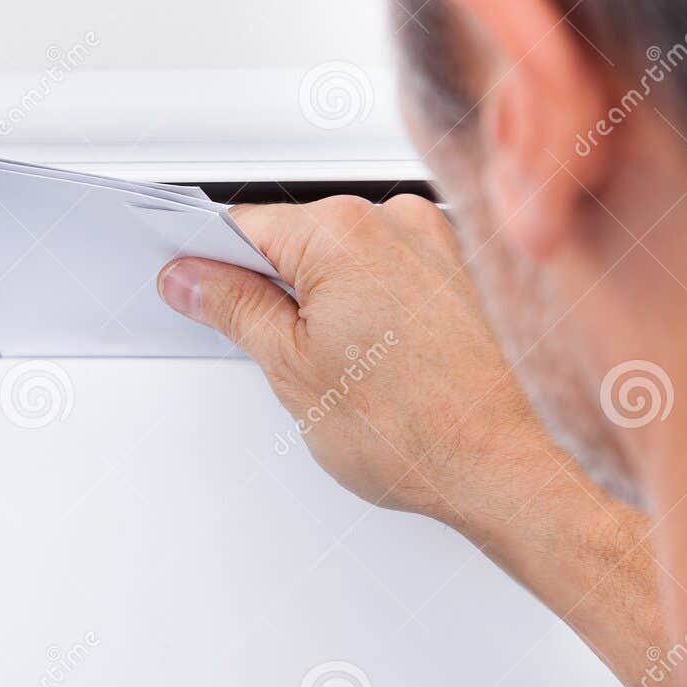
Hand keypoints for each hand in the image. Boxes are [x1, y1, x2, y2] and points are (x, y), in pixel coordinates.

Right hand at [159, 194, 535, 528]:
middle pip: (295, 239)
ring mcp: (433, 241)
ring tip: (342, 367)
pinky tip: (375, 358)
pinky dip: (369, 303)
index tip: (194, 291)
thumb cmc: (411, 429)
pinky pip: (388, 270)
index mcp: (342, 231)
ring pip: (343, 257)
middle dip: (274, 289)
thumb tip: (190, 278)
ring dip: (325, 298)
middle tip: (281, 356)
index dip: (210, 266)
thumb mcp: (289, 368)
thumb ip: (231, 307)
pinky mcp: (458, 270)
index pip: (244, 227)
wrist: (496, 466)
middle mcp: (394, 220)